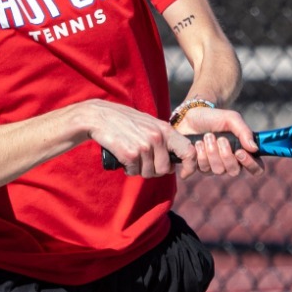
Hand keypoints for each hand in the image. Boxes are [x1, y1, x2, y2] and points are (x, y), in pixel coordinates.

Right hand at [79, 100, 196, 178]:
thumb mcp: (150, 123)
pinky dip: (129, 169)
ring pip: (149, 173)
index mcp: (165, 130)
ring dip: (140, 169)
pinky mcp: (130, 155)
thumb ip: (164, 138)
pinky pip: (134, 172)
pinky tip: (124, 158)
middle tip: (144, 161)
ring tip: (132, 156)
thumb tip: (175, 162)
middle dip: (155, 170)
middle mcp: (157, 138)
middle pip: (165, 169)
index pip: (189, 151)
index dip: (191, 166)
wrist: (100, 117)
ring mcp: (144, 147)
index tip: (185, 174)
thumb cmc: (125, 121)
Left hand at [173, 105, 262, 177]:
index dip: (250, 164)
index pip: (256, 168)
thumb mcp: (231, 119)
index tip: (240, 152)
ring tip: (206, 136)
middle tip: (220, 138)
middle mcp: (230, 162)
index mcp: (243, 152)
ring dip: (211, 151)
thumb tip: (254, 148)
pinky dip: (199, 154)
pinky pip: (202, 169)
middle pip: (234, 171)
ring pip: (218, 170)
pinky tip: (196, 143)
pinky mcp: (199, 167)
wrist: (189, 116)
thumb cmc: (213, 117)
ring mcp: (214, 166)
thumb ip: (244, 132)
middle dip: (226, 154)